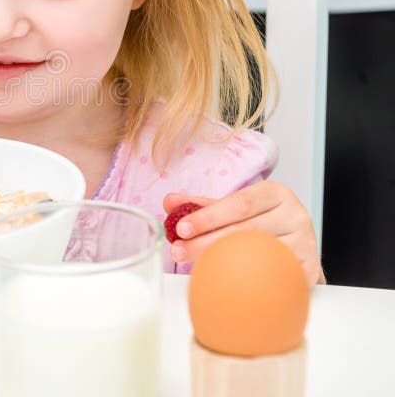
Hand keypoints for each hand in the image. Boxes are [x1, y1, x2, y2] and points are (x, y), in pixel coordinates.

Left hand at [163, 181, 324, 285]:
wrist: (299, 246)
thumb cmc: (262, 222)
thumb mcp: (234, 208)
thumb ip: (202, 205)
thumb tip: (169, 202)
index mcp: (276, 193)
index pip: (238, 203)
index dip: (208, 216)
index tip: (181, 228)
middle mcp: (295, 215)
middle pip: (247, 229)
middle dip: (206, 241)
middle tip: (178, 250)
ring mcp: (306, 244)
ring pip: (261, 255)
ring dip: (224, 263)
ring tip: (195, 269)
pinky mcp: (309, 271)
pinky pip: (276, 278)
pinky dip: (250, 281)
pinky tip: (227, 285)